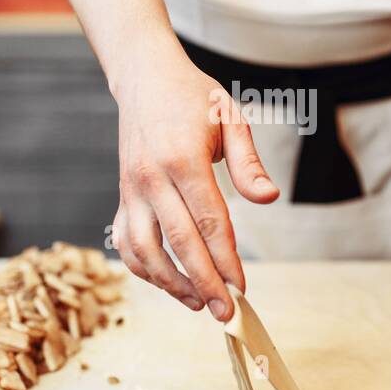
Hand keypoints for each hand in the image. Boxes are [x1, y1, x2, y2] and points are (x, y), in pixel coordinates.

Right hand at [111, 50, 279, 320]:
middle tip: (225, 312)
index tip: (242, 287)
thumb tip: (268, 198)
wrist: (145, 77)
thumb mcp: (231, 117)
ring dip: (170, 283)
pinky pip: (126, 242)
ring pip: (144, 251)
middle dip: (204, 283)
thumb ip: (248, 162)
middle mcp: (151, 177)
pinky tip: (168, 283)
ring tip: (198, 303)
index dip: (226, 259)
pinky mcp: (122, 196)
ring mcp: (131, 189)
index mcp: (182, 158)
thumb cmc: (194, 97)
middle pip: (179, 243)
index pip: (209, 221)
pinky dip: (143, 269)